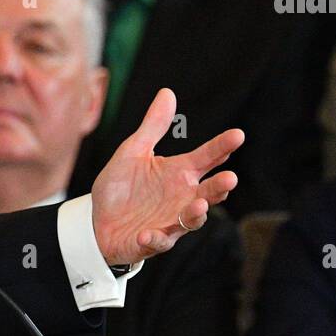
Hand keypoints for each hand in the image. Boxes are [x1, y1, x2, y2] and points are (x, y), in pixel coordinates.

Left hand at [90, 88, 242, 264]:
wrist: (97, 220)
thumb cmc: (121, 187)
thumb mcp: (133, 152)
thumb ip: (153, 127)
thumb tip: (167, 93)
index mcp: (179, 173)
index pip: (206, 158)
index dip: (221, 147)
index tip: (237, 135)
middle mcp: (182, 197)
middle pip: (208, 192)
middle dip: (219, 187)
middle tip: (230, 178)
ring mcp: (170, 221)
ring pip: (191, 219)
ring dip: (196, 214)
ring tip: (199, 205)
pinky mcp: (153, 241)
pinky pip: (159, 242)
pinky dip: (155, 239)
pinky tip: (148, 233)